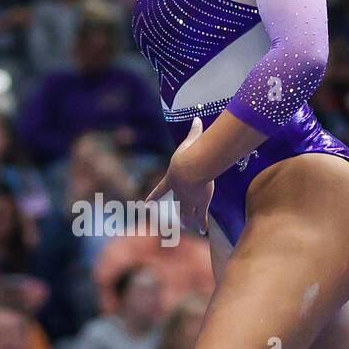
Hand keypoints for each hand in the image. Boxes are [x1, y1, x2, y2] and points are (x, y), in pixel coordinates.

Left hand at [144, 117, 212, 234]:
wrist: (193, 167)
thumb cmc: (190, 154)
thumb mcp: (191, 142)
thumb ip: (195, 132)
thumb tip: (198, 118)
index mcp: (171, 180)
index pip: (160, 190)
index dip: (153, 197)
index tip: (145, 204)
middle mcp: (179, 192)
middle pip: (178, 204)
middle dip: (178, 211)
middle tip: (177, 218)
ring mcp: (189, 200)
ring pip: (187, 212)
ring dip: (188, 219)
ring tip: (189, 225)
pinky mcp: (200, 204)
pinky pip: (200, 217)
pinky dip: (201, 224)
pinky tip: (203, 230)